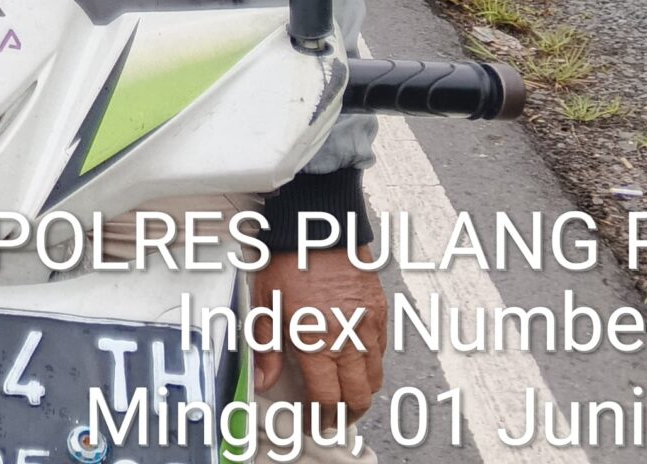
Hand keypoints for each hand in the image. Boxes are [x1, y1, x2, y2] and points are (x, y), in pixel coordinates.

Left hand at [251, 246, 385, 413]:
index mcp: (316, 339)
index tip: (315, 422)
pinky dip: (372, 365)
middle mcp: (347, 337)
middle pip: (358, 396)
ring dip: (361, 392)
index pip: (326, 398)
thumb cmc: (286, 258)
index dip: (321, 418)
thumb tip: (264, 380)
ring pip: (374, 377)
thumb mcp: (264, 303)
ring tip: (345, 396)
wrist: (316, 224)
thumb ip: (266, 347)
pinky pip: (382, 351)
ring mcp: (368, 324)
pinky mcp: (379, 310)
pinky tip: (356, 363)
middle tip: (333, 418)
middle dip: (346, 414)